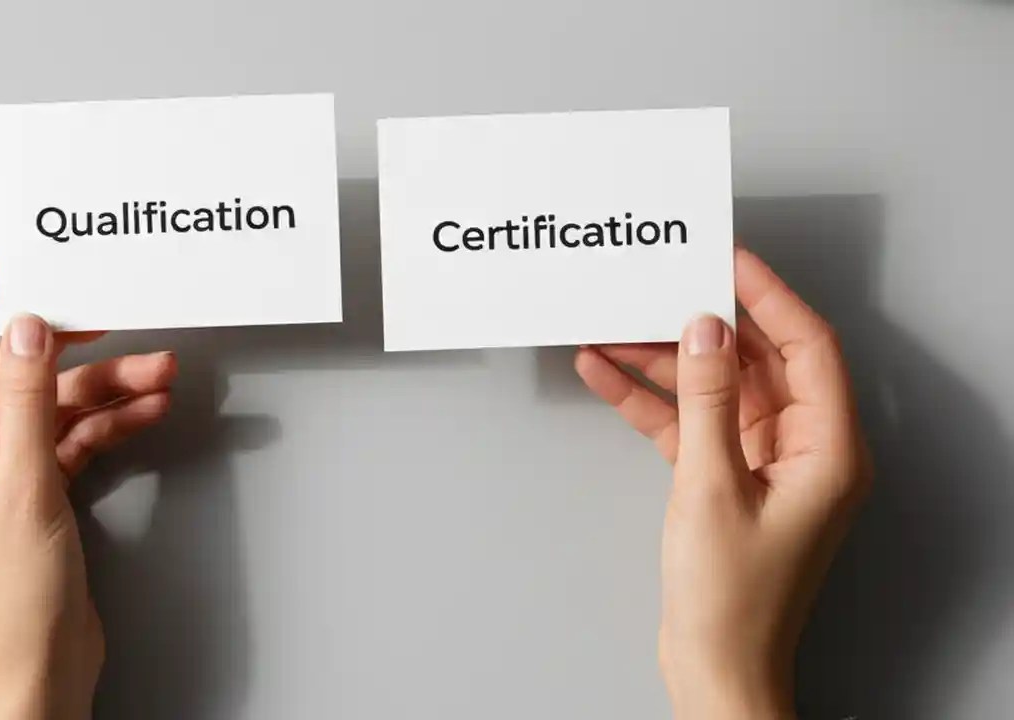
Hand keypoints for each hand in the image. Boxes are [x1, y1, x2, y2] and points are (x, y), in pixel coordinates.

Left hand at [0, 249, 176, 719]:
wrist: (42, 676)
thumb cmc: (10, 608)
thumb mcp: (23, 490)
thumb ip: (26, 404)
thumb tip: (25, 330)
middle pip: (6, 380)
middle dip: (67, 353)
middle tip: (108, 314)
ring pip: (48, 409)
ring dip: (102, 390)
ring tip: (155, 372)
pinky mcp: (35, 493)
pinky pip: (69, 440)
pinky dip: (107, 425)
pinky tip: (144, 409)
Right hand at [575, 247, 870, 719]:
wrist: (714, 665)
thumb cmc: (732, 597)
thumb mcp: (711, 484)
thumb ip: (705, 399)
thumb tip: (703, 329)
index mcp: (829, 448)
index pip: (807, 346)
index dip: (768, 296)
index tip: (727, 259)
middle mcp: (804, 449)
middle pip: (756, 362)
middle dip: (703, 325)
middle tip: (659, 285)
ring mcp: (765, 464)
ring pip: (715, 389)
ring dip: (665, 362)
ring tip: (613, 329)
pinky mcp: (727, 479)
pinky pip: (690, 423)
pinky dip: (651, 402)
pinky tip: (607, 377)